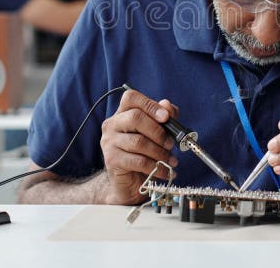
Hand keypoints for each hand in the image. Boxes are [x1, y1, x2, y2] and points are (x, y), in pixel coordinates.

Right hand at [99, 88, 178, 204]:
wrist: (130, 182)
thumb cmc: (146, 153)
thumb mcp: (159, 133)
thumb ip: (166, 117)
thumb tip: (167, 106)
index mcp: (122, 113)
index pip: (131, 97)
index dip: (150, 105)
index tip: (166, 117)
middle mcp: (112, 124)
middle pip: (135, 117)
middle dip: (158, 131)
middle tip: (170, 143)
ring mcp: (109, 142)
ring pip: (138, 142)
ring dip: (160, 152)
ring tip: (170, 160)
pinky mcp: (111, 160)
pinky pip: (138, 161)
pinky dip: (156, 167)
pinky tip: (165, 171)